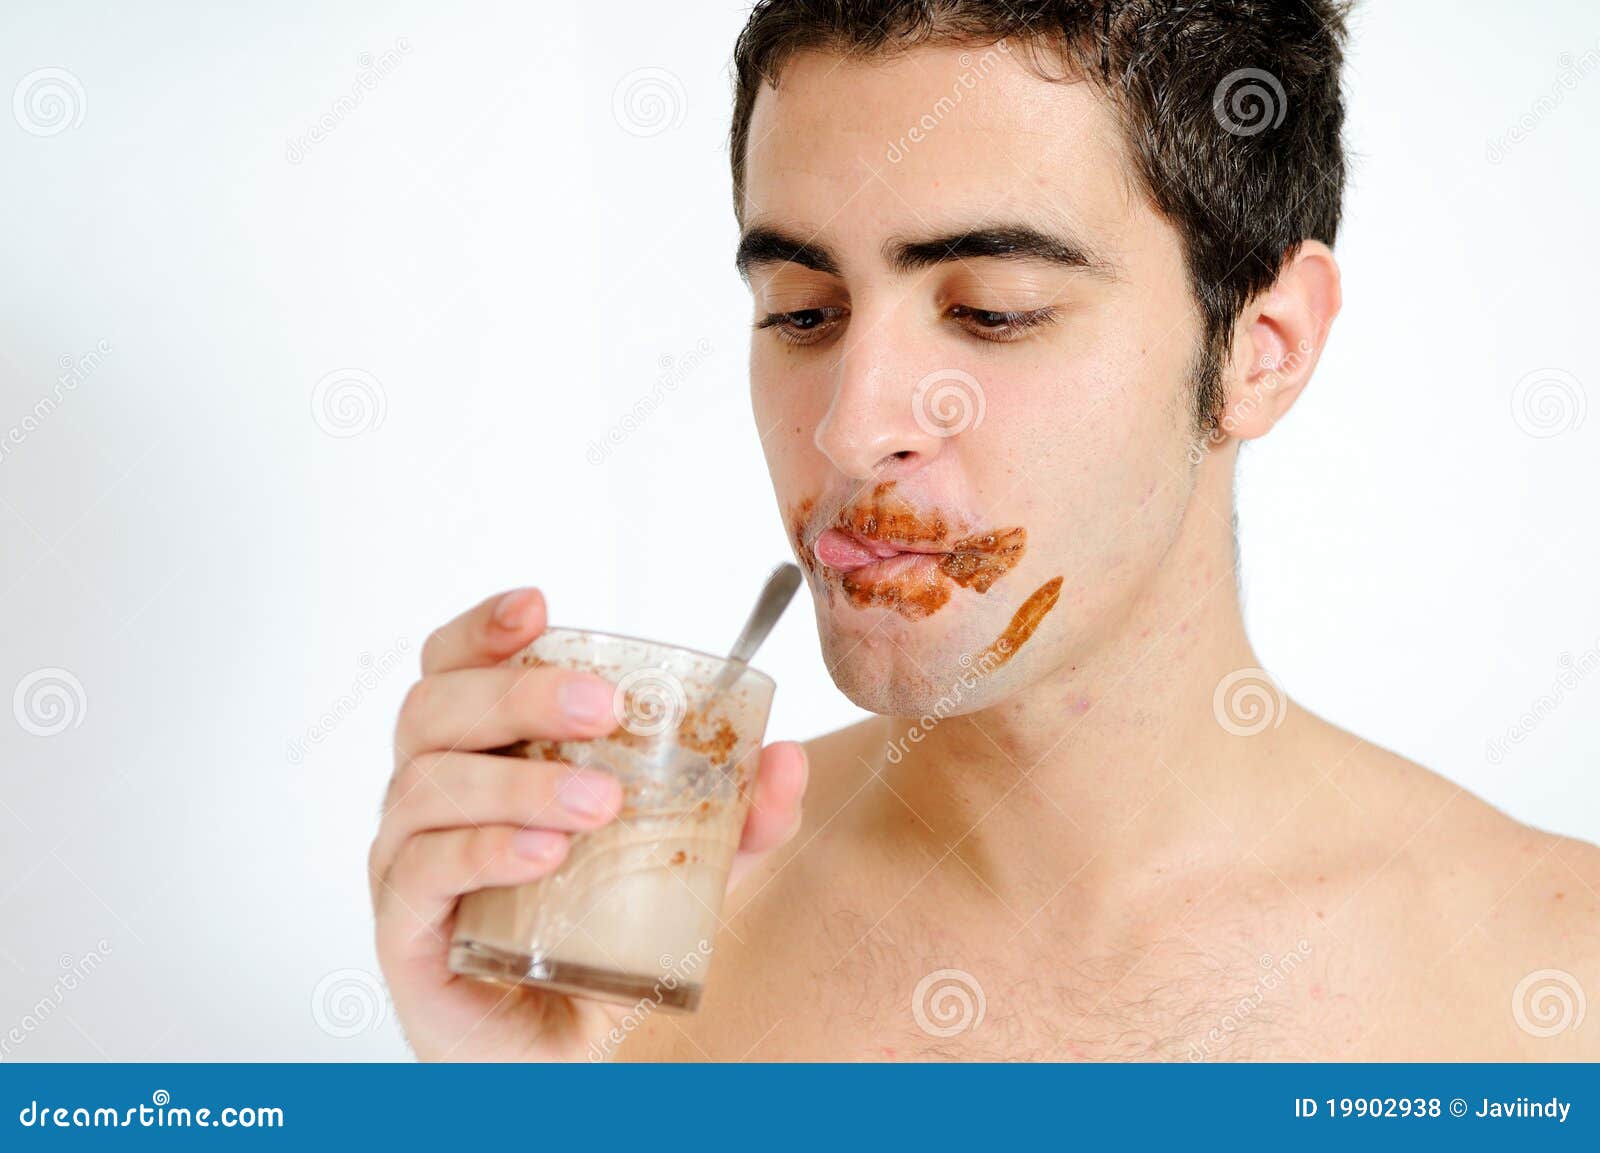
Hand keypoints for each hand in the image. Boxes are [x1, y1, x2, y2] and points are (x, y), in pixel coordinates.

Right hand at [369, 587, 807, 1060]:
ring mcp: (406, 862)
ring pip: (427, 785)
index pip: (453, 668)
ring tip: (598, 803)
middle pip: (435, 709)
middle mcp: (429, 797)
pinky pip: (421, 872)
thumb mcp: (686, 871)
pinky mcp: (406, 932)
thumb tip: (785, 758)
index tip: (539, 606)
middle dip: (517, 694)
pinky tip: (545, 853)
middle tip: (604, 708)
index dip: (483, 628)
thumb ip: (736, 819)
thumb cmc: (599, 940)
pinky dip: (484, 850)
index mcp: (479, 758)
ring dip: (516, 782)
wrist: (557, 1057)